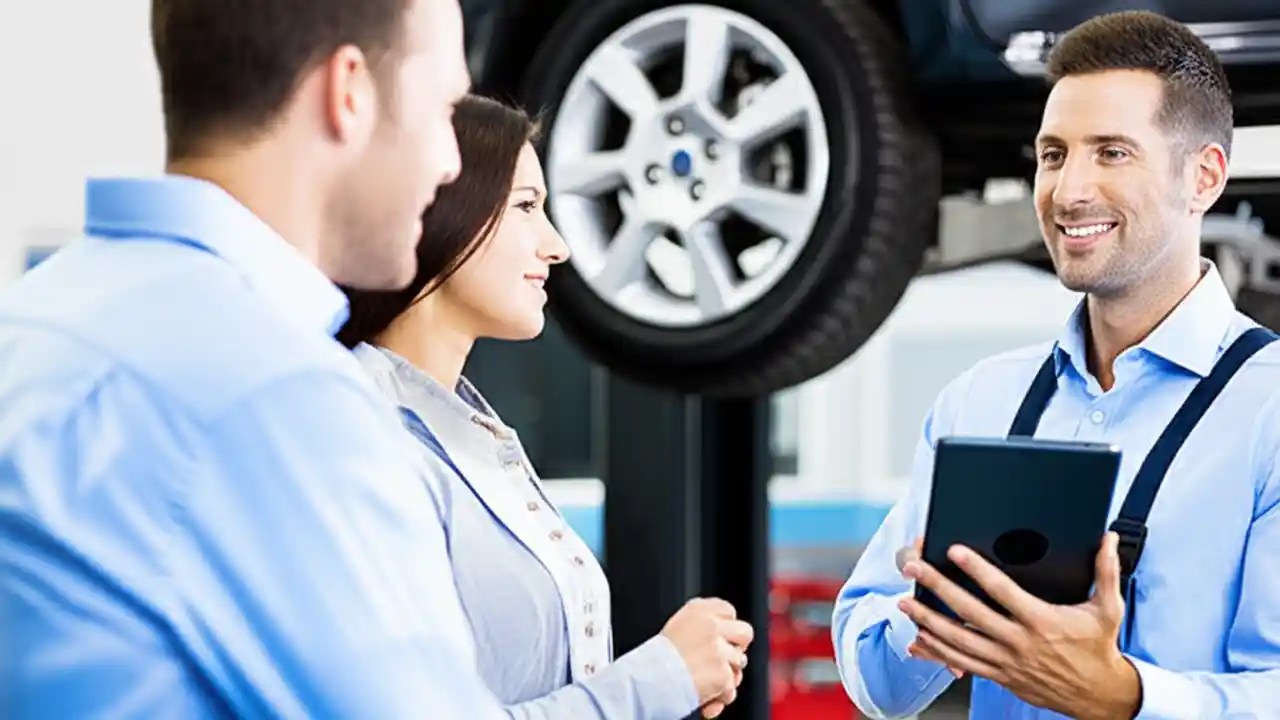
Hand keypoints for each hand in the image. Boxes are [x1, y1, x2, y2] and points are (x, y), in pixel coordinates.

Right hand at [660, 598, 752, 711]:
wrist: (646, 680)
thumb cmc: (655, 659)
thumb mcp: (677, 628)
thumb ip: (702, 626)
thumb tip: (727, 638)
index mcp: (698, 611)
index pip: (728, 611)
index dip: (726, 628)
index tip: (719, 638)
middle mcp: (711, 626)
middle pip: (745, 632)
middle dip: (738, 647)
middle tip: (723, 658)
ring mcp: (718, 650)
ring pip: (740, 663)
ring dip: (727, 675)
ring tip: (705, 681)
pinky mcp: (722, 674)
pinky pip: (731, 689)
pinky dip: (720, 697)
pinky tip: (705, 698)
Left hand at [896, 532, 1141, 719]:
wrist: (1101, 696)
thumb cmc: (1100, 648)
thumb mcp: (1108, 609)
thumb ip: (1106, 571)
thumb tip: (1108, 538)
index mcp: (1042, 621)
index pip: (1002, 590)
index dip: (976, 569)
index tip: (954, 550)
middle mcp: (1020, 642)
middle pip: (970, 611)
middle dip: (937, 588)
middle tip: (914, 569)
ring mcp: (1007, 662)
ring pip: (959, 640)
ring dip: (929, 620)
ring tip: (905, 603)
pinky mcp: (1001, 676)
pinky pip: (963, 663)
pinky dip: (939, 651)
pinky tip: (920, 640)